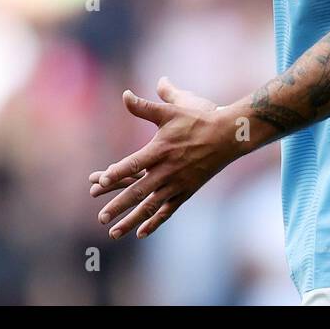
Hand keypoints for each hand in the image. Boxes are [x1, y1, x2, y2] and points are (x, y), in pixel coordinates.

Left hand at [88, 79, 235, 239]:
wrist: (228, 135)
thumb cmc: (198, 119)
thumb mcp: (171, 110)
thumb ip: (145, 106)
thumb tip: (124, 95)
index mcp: (161, 149)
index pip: (135, 163)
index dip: (117, 172)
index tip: (100, 181)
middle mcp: (168, 170)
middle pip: (139, 190)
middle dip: (119, 205)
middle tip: (101, 218)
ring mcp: (178, 183)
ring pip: (151, 206)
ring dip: (131, 220)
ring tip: (113, 233)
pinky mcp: (186, 191)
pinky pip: (168, 210)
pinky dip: (154, 222)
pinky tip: (140, 233)